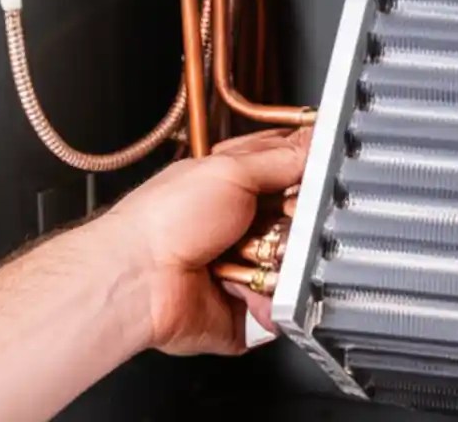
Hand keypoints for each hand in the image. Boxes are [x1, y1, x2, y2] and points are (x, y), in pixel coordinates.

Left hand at [91, 128, 310, 355]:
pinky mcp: (243, 306)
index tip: (320, 174)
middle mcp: (237, 224)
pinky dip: (273, 301)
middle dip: (300, 220)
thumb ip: (282, 158)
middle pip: (298, 217)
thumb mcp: (230, 170)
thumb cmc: (162, 220)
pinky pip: (280, 307)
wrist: (137, 280)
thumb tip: (318, 148)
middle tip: (288, 218)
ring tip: (267, 255)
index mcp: (230, 183)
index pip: (285, 168)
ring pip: (295, 262)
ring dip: (287, 260)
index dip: (306, 171)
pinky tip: (255, 286)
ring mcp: (242, 266)